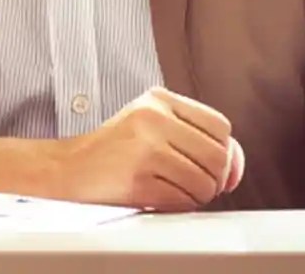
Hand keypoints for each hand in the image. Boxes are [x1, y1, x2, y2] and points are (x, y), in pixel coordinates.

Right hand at [56, 87, 242, 211]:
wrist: (68, 168)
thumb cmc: (115, 152)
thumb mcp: (154, 128)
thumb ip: (198, 140)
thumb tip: (236, 169)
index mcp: (158, 99)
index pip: (221, 126)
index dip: (224, 152)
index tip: (205, 164)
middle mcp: (152, 117)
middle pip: (218, 157)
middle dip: (213, 179)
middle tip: (190, 182)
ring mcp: (144, 147)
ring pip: (205, 183)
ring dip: (195, 196)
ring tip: (172, 189)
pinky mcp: (137, 178)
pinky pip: (183, 201)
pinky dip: (177, 205)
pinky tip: (157, 196)